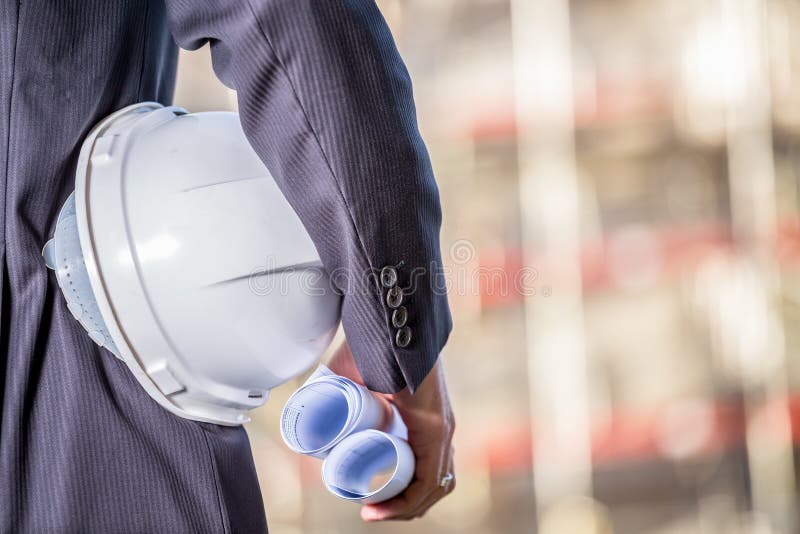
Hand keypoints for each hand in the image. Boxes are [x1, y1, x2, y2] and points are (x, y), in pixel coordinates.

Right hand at [327, 341, 455, 520]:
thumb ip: (340, 382)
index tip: (368, 503)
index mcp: (427, 420)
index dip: (400, 494)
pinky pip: (431, 479)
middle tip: (367, 510)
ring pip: (432, 486)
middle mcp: (441, 428)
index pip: (423, 470)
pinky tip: (385, 508)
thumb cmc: (374, 341)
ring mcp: (442, 428)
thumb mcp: (356, 374)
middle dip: (399, 505)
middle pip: (428, 483)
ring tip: (373, 512)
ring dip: (403, 508)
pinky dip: (411, 501)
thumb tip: (311, 397)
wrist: (392, 322)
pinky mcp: (436, 427)